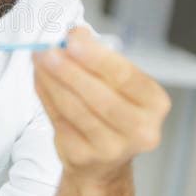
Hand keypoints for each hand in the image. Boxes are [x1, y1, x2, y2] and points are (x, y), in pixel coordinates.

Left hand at [32, 27, 170, 185]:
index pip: (126, 76)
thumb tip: (75, 33)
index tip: (73, 41)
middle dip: (71, 71)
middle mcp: (141, 130)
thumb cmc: (111, 112)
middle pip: (101, 97)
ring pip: (76, 110)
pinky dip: (46, 96)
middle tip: (50, 51)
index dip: (97, 57)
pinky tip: (40, 78)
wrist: (103, 162)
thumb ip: (96, 58)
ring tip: (40, 60)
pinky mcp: (84, 157)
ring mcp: (113, 149)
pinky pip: (60, 121)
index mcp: (155, 103)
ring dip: (53, 81)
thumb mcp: (115, 83)